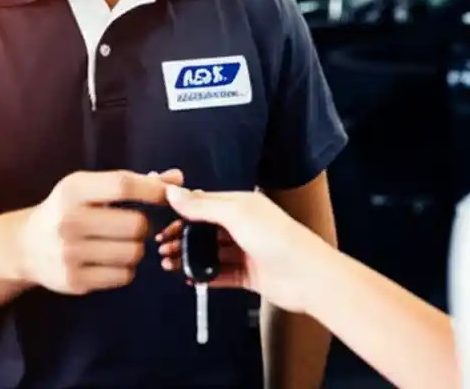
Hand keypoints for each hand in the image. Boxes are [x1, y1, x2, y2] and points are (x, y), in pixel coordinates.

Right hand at [17, 169, 183, 294]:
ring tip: (120, 243)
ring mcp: (69, 254)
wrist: (24, 246)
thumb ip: (134, 183)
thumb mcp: (91, 188)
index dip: (154, 190)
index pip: (123, 185)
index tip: (171, 195)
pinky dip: (126, 269)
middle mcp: (68, 221)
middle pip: (136, 224)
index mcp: (72, 190)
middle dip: (143, 225)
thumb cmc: (68, 210)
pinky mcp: (74, 281)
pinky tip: (110, 260)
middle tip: (132, 226)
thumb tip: (178, 180)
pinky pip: (124, 276)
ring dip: (136, 248)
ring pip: (134, 253)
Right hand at [158, 186, 333, 313]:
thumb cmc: (280, 239)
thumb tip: (175, 192)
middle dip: (182, 237)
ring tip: (168, 263)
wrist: (308, 277)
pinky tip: (189, 278)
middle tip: (161, 246)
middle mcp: (244, 226)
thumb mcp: (237, 214)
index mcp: (242, 205)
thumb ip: (204, 205)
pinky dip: (205, 277)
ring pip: (211, 253)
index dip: (182, 212)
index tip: (160, 221)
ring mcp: (247, 251)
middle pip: (205, 230)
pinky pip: (221, 275)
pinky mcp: (250, 275)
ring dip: (189, 257)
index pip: (205, 204)